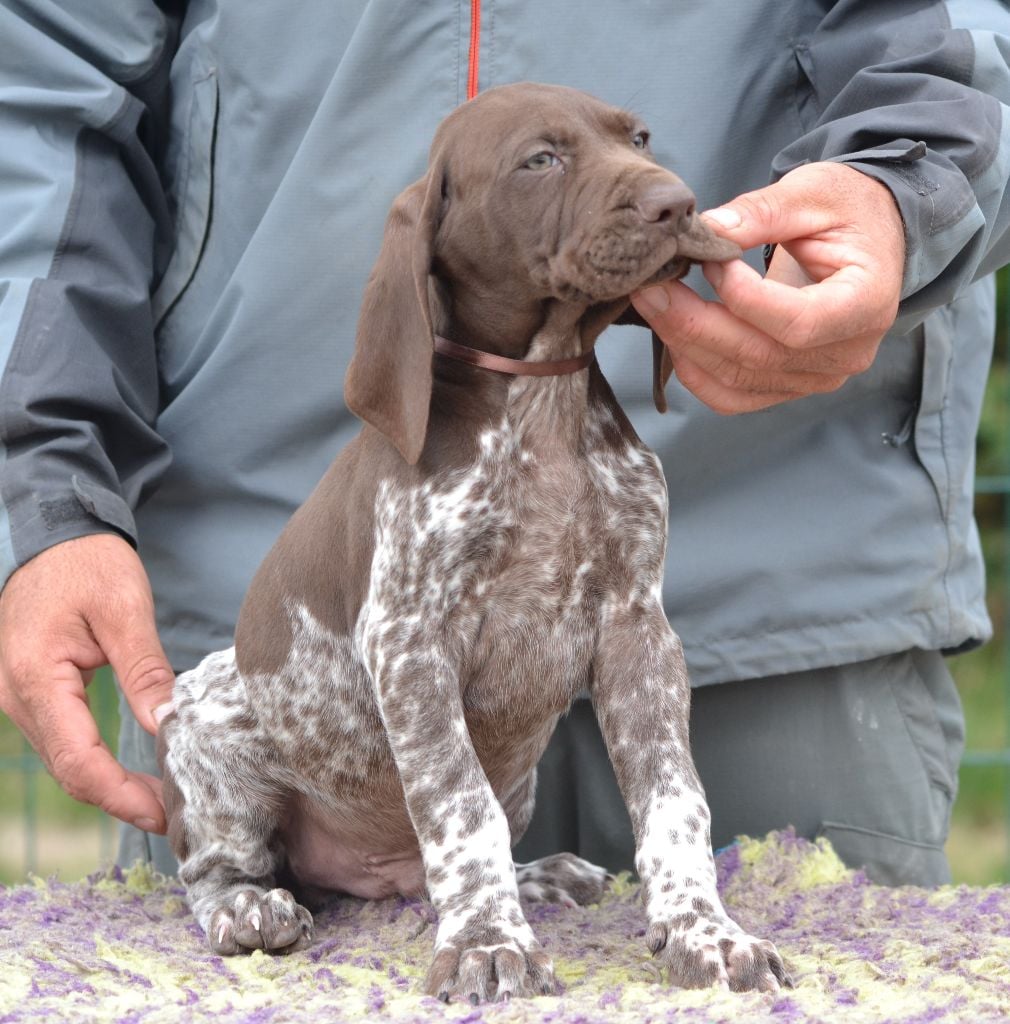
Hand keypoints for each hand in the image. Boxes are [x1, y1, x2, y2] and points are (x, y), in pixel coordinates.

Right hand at [0, 534, 174, 831]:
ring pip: (65, 761)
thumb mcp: (124, 610)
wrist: (52, 535)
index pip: (77, 761)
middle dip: (122, 799)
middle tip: (178, 813)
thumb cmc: (86, 563)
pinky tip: (136, 772)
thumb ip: (144, 670)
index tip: (165, 813)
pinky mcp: (34, 693)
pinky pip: (64, 741)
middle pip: (69, 770)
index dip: (121, 796)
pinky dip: (99, 764)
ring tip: (166, 797)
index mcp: (35, 679)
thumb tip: (167, 725)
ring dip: (112, 786)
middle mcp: (15, 697)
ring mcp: (19, 698)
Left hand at [631, 161, 904, 412]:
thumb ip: (763, 212)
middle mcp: (843, 356)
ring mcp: (814, 379)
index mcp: (865, 305)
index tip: (709, 260)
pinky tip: (673, 335)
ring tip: (653, 303)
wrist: (867, 243)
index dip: (743, 297)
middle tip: (650, 288)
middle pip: (757, 356)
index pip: (796, 322)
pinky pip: (731, 397)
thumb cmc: (849, 213)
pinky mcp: (786, 387)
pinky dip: (694, 372)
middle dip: (693, 323)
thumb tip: (709, 229)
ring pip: (736, 380)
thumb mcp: (815, 193)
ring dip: (685, 345)